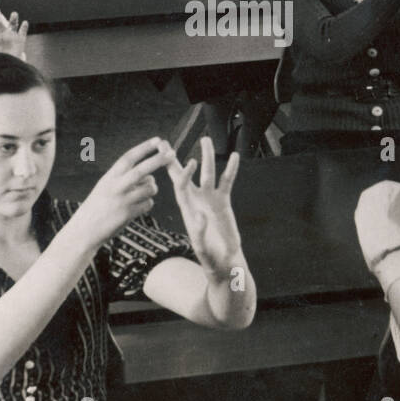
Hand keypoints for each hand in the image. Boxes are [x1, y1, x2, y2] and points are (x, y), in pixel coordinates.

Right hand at [72, 138, 175, 250]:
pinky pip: (148, 204)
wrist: (84, 230)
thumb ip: (124, 179)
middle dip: (158, 160)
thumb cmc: (97, 207)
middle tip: (172, 153)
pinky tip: (136, 208)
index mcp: (109, 177)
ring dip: (152, 188)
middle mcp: (116, 187)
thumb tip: (149, 176)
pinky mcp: (128, 215)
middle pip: (142, 170)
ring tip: (141, 194)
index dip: (144, 147)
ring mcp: (122, 201)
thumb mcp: (105, 187)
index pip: (128, 157)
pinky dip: (147, 204)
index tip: (158, 140)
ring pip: (150, 188)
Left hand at [166, 138, 243, 279]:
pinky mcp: (223, 201)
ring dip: (206, 156)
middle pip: (184, 174)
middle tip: (164, 142)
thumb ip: (201, 231)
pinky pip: (226, 181)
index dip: (179, 172)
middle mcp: (196, 200)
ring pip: (208, 172)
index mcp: (187, 209)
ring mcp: (209, 199)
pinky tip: (235, 156)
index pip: (179, 186)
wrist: (224, 261)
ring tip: (206, 139)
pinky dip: (231, 169)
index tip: (183, 160)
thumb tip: (200, 214)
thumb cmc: (211, 257)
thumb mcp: (203, 247)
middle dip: (174, 159)